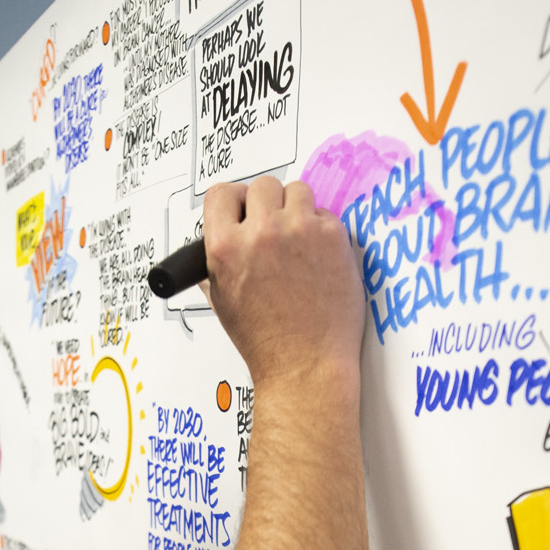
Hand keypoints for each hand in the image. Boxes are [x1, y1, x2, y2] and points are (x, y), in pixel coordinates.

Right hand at [200, 176, 364, 387]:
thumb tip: (217, 248)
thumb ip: (217, 266)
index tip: (243, 209)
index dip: (233, 201)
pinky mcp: (333, 237)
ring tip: (299, 240)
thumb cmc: (267, 341)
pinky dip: (323, 229)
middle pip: (262, 185)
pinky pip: (326, 213)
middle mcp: (261, 233)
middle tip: (274, 228)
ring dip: (297, 209)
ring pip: (298, 190)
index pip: (221, 194)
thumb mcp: (223, 302)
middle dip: (267, 204)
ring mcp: (300, 231)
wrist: (306, 364)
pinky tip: (318, 256)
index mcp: (226, 247)